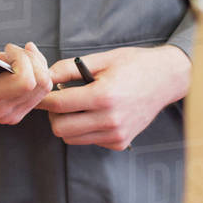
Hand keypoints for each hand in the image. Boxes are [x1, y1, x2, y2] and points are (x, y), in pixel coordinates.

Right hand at [0, 38, 51, 124]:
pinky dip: (37, 73)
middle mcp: (0, 110)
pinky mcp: (15, 110)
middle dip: (33, 60)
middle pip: (40, 85)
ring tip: (14, 56)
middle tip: (13, 50)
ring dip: (35, 65)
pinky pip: (40, 92)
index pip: (25, 83)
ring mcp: (9, 113)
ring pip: (44, 88)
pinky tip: (20, 63)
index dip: (24, 60)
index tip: (7, 49)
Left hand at [38, 45, 190, 150]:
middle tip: (56, 99)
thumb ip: (69, 68)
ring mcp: (116, 135)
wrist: (165, 79)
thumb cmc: (133, 64)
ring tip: (74, 105)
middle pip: (61, 128)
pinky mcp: (120, 142)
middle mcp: (110, 120)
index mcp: (103, 96)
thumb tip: (45, 75)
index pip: (59, 104)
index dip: (43, 99)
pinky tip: (93, 113)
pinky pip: (89, 141)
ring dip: (67, 123)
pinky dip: (84, 130)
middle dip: (52, 114)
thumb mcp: (101, 59)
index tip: (37, 93)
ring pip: (72, 138)